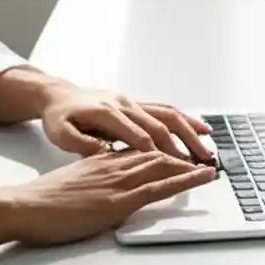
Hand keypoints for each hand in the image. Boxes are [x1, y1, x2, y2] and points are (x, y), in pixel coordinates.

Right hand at [2, 150, 216, 245]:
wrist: (21, 207)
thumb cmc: (39, 202)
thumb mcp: (70, 185)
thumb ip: (90, 183)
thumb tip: (99, 190)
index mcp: (101, 161)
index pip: (141, 150)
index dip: (165, 150)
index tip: (183, 151)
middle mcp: (113, 165)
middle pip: (158, 153)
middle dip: (185, 154)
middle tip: (207, 154)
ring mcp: (118, 181)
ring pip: (165, 165)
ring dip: (193, 163)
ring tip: (214, 163)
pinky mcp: (119, 200)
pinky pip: (160, 186)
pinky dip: (186, 180)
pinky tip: (203, 177)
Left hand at [40, 86, 212, 161]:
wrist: (58, 95)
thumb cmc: (59, 117)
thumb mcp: (60, 134)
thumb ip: (82, 144)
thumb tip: (106, 151)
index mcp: (107, 113)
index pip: (139, 136)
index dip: (158, 154)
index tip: (173, 169)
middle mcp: (125, 104)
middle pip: (160, 126)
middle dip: (181, 147)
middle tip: (198, 165)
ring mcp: (133, 102)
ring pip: (168, 115)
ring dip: (189, 133)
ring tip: (206, 149)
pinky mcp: (137, 103)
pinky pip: (165, 109)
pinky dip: (186, 119)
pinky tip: (201, 129)